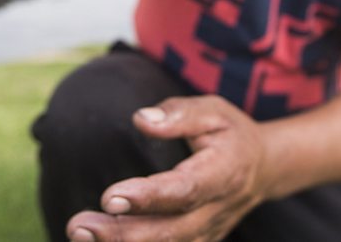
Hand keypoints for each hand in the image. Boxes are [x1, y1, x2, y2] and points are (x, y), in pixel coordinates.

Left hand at [66, 96, 269, 241]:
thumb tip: (141, 119)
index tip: (110, 197)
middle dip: (122, 234)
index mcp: (224, 173)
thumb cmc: (230, 134)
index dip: (149, 197)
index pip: (185, 191)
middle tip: (79, 225)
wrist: (262, 169)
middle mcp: (216, 210)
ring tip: (79, 234)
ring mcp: (208, 233)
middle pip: (170, 232)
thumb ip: (179, 114)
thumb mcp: (213, 111)